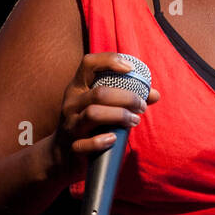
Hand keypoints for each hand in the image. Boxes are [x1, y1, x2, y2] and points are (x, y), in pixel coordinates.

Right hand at [47, 52, 160, 181]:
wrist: (60, 153)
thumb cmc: (88, 124)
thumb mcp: (101, 106)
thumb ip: (127, 98)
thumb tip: (154, 94)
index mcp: (78, 87)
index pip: (88, 63)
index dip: (110, 60)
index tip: (130, 68)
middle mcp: (71, 103)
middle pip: (100, 93)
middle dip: (127, 98)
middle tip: (141, 106)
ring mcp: (70, 125)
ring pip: (94, 114)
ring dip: (120, 116)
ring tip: (134, 120)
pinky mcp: (71, 146)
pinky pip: (85, 144)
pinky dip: (101, 141)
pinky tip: (113, 138)